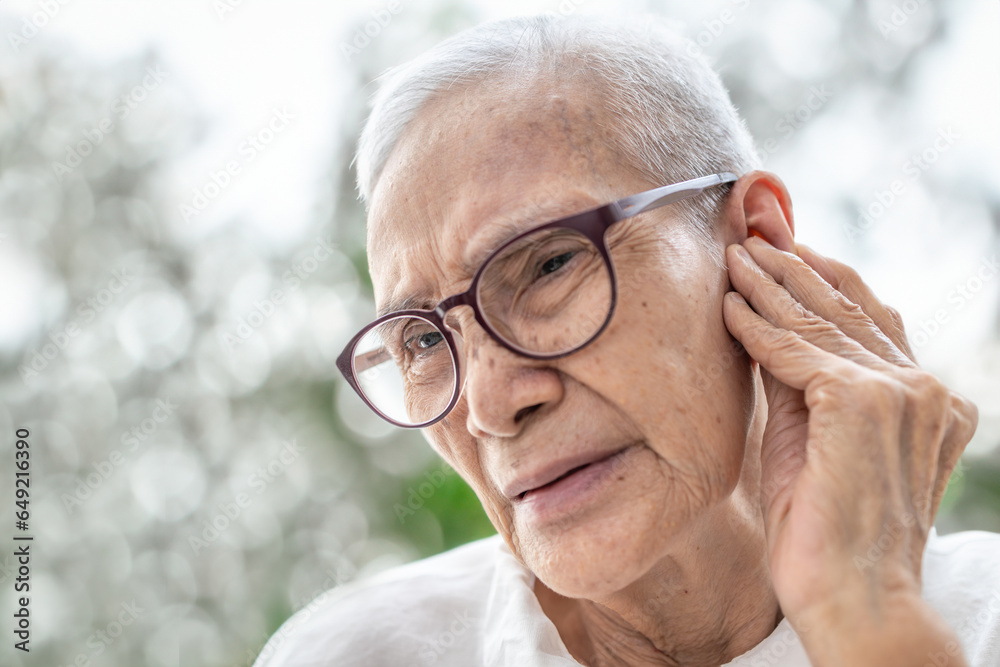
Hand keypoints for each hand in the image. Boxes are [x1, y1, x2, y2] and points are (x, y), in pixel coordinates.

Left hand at [723, 237, 977, 664]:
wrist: (850, 595)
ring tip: (734, 255)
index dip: (823, 280)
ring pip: (818, 321)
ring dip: (769, 284)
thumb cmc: (824, 529)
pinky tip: (727, 305)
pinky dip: (754, 326)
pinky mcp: (861, 400)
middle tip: (754, 235)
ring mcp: (899, 391)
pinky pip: (792, 350)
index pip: (870, 319)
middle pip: (846, 308)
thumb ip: (803, 384)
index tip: (785, 251)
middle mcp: (923, 387)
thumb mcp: (816, 440)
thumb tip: (765, 331)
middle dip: (794, 267)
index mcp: (927, 399)